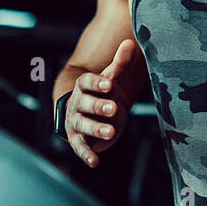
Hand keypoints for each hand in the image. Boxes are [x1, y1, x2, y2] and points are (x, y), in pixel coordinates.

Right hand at [65, 39, 140, 168]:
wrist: (90, 111)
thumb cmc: (103, 92)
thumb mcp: (113, 78)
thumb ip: (121, 63)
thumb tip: (130, 43)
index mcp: (83, 86)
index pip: (86, 82)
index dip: (96, 83)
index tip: (109, 83)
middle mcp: (77, 104)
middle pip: (85, 104)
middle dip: (98, 106)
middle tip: (113, 108)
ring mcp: (76, 122)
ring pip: (83, 125)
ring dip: (95, 128)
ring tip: (110, 132)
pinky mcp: (78, 140)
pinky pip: (80, 147)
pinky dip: (86, 154)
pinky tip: (95, 162)